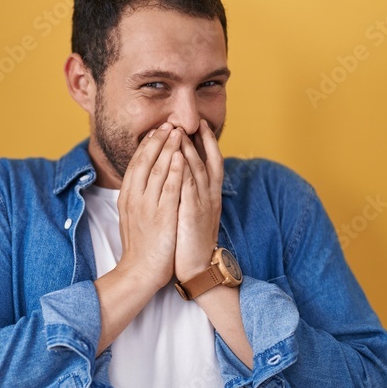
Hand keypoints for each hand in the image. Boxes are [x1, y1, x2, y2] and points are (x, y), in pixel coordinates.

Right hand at [114, 123, 184, 292]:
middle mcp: (135, 198)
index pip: (136, 164)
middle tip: (168, 124)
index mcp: (127, 197)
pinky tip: (181, 156)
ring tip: (177, 132)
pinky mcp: (162, 216)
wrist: (139, 272)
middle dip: (157, 140)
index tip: (156, 131)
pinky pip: (169, 188)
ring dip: (168, 149)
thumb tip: (142, 183)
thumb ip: (137, 198)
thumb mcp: (132, 217)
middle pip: (145, 161)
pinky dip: (175, 171)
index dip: (147, 145)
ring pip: (158, 170)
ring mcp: (147, 206)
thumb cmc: (139, 247)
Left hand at [174, 119, 223, 282]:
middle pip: (208, 160)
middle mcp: (210, 196)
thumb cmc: (192, 241)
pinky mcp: (192, 213)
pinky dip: (182, 170)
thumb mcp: (194, 213)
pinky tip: (175, 157)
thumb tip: (184, 178)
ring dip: (188, 150)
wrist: (198, 268)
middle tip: (191, 120)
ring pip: (197, 170)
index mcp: (210, 195)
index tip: (199, 125)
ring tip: (179, 132)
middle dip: (200, 139)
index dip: (206, 142)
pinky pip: (187, 186)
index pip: (211, 161)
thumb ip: (192, 195)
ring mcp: (202, 204)